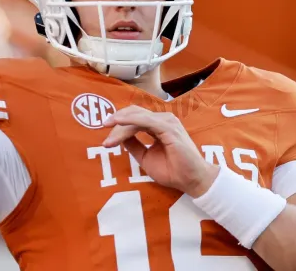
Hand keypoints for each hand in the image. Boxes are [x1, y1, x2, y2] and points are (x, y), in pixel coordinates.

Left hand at [103, 105, 219, 197]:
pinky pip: (145, 120)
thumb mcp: (146, 158)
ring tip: (108, 139)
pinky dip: (129, 120)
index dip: (118, 126)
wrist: (192, 181)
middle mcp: (163, 120)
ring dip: (119, 125)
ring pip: (136, 117)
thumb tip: (118, 138)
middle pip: (133, 114)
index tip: (105, 141)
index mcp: (158, 125)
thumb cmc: (173, 171)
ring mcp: (166, 122)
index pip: (134, 118)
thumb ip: (134, 145)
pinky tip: (117, 123)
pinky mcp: (168, 128)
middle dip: (116, 123)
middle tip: (103, 137)